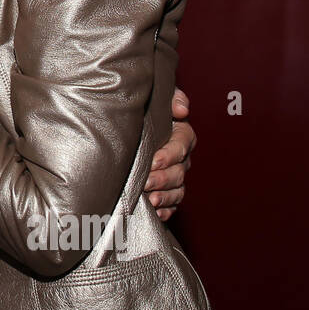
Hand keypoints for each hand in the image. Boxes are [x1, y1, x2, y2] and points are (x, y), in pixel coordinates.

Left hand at [145, 87, 194, 220]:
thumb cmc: (141, 112)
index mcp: (180, 134)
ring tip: (150, 199)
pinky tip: (155, 212)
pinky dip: (165, 210)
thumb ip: (171, 98)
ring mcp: (175, 176)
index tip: (154, 161)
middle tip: (145, 182)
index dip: (170, 154)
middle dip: (163, 178)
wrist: (124, 131)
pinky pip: (172, 205)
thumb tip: (182, 110)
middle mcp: (181, 157)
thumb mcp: (154, 99)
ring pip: (178, 190)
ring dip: (165, 196)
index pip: (183, 144)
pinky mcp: (166, 192)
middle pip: (180, 171)